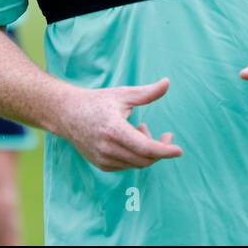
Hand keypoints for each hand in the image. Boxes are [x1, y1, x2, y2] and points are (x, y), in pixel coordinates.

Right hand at [53, 77, 183, 171]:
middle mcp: (107, 148)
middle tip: (167, 134)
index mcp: (114, 130)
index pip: (145, 148)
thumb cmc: (98, 101)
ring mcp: (103, 159)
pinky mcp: (101, 165)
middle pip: (144, 159)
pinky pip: (127, 166)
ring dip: (147, 150)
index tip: (179, 150)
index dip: (164, 150)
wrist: (67, 114)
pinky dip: (136, 155)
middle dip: (160, 149)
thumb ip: (147, 93)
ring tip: (140, 129)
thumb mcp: (123, 94)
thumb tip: (167, 82)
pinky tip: (131, 138)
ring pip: (137, 164)